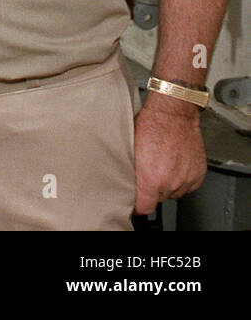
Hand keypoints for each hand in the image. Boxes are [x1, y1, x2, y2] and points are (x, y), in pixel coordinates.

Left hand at [133, 100, 204, 214]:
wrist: (173, 114)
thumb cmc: (150, 126)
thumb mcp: (130, 151)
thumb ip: (131, 173)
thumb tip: (125, 184)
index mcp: (151, 180)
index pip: (144, 208)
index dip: (137, 205)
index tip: (134, 201)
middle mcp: (171, 183)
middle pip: (159, 199)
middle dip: (152, 189)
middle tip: (147, 174)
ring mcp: (186, 179)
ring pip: (174, 192)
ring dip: (167, 184)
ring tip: (161, 165)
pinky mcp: (198, 174)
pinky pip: (188, 185)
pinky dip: (181, 178)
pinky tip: (173, 164)